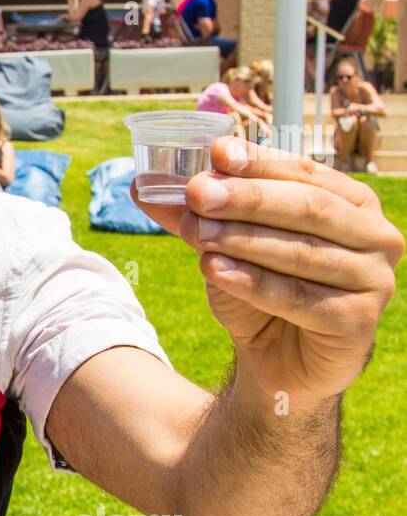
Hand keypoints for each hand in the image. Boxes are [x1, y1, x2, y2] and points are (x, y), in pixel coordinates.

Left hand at [133, 138, 402, 408]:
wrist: (281, 362)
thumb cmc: (264, 293)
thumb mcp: (227, 247)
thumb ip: (196, 216)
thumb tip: (139, 184)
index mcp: (353, 204)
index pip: (306, 173)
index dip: (260, 161)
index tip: (216, 152)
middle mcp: (375, 237)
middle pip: (307, 208)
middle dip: (248, 198)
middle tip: (198, 192)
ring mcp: (374, 281)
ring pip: (301, 252)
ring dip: (243, 239)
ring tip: (197, 231)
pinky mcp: (358, 323)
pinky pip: (298, 297)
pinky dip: (252, 282)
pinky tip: (213, 269)